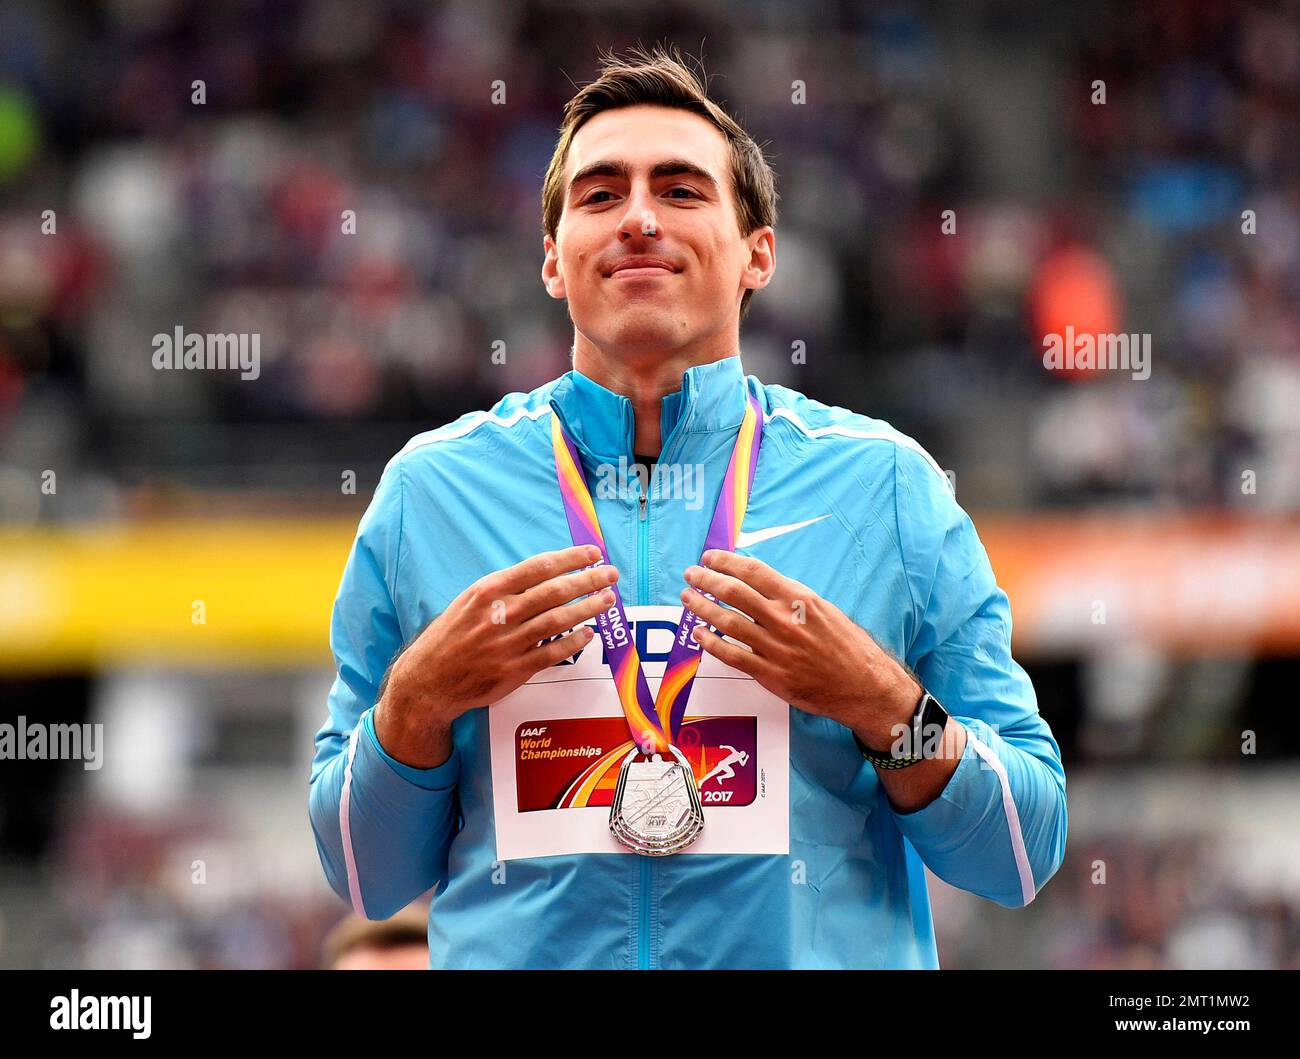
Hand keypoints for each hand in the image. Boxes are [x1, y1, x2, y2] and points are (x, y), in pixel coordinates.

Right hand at [375, 545, 616, 767]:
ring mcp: (509, 643)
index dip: (571, 558)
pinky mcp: (514, 670)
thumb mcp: (470, 600)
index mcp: (489, 590)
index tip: (592, 553)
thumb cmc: (452, 635)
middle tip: (610, 573)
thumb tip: (546, 574)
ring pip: (558, 620)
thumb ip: (505, 588)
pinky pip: (552, 653)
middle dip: (588, 580)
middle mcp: (500, 613)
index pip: (539, 567)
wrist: (429, 679)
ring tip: (608, 599)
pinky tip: (589, 633)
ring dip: (588, 608)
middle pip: (555, 591)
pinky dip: (573, 642)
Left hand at [679, 549, 920, 748]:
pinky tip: (698, 633)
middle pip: (733, 593)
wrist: (862, 685)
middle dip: (706, 580)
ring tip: (688, 598)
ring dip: (702, 607)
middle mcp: (783, 619)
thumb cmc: (845, 644)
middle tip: (690, 574)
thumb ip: (790, 596)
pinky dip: (711, 643)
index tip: (709, 556)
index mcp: (798, 598)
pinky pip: (731, 655)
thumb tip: (758, 582)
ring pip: (727, 622)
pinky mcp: (770, 674)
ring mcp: (775, 648)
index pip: (753, 571)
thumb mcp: (822, 608)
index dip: (726, 561)